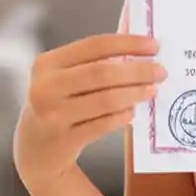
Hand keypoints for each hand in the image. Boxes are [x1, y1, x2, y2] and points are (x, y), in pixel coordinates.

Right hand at [14, 34, 166, 190]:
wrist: (34, 152)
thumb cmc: (58, 105)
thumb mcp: (63, 78)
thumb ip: (93, 61)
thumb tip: (139, 47)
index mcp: (47, 63)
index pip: (95, 45)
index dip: (128, 43)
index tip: (155, 45)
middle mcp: (45, 87)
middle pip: (103, 72)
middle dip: (138, 71)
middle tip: (161, 71)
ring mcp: (52, 116)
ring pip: (107, 100)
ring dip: (135, 93)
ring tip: (152, 90)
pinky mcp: (63, 141)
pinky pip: (104, 124)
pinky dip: (123, 116)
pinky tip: (132, 112)